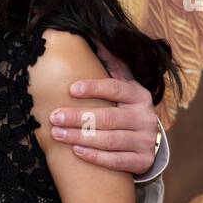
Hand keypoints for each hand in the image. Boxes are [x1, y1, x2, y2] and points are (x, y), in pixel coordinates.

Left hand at [48, 43, 158, 174]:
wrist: (148, 142)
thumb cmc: (127, 110)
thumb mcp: (125, 86)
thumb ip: (113, 66)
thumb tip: (96, 40)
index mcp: (139, 95)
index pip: (117, 89)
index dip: (94, 88)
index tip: (71, 89)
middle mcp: (146, 117)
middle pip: (109, 117)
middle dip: (78, 117)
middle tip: (54, 116)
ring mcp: (146, 141)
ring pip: (110, 140)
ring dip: (81, 137)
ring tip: (57, 134)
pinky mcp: (143, 161)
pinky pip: (117, 161)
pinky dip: (96, 157)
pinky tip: (76, 151)